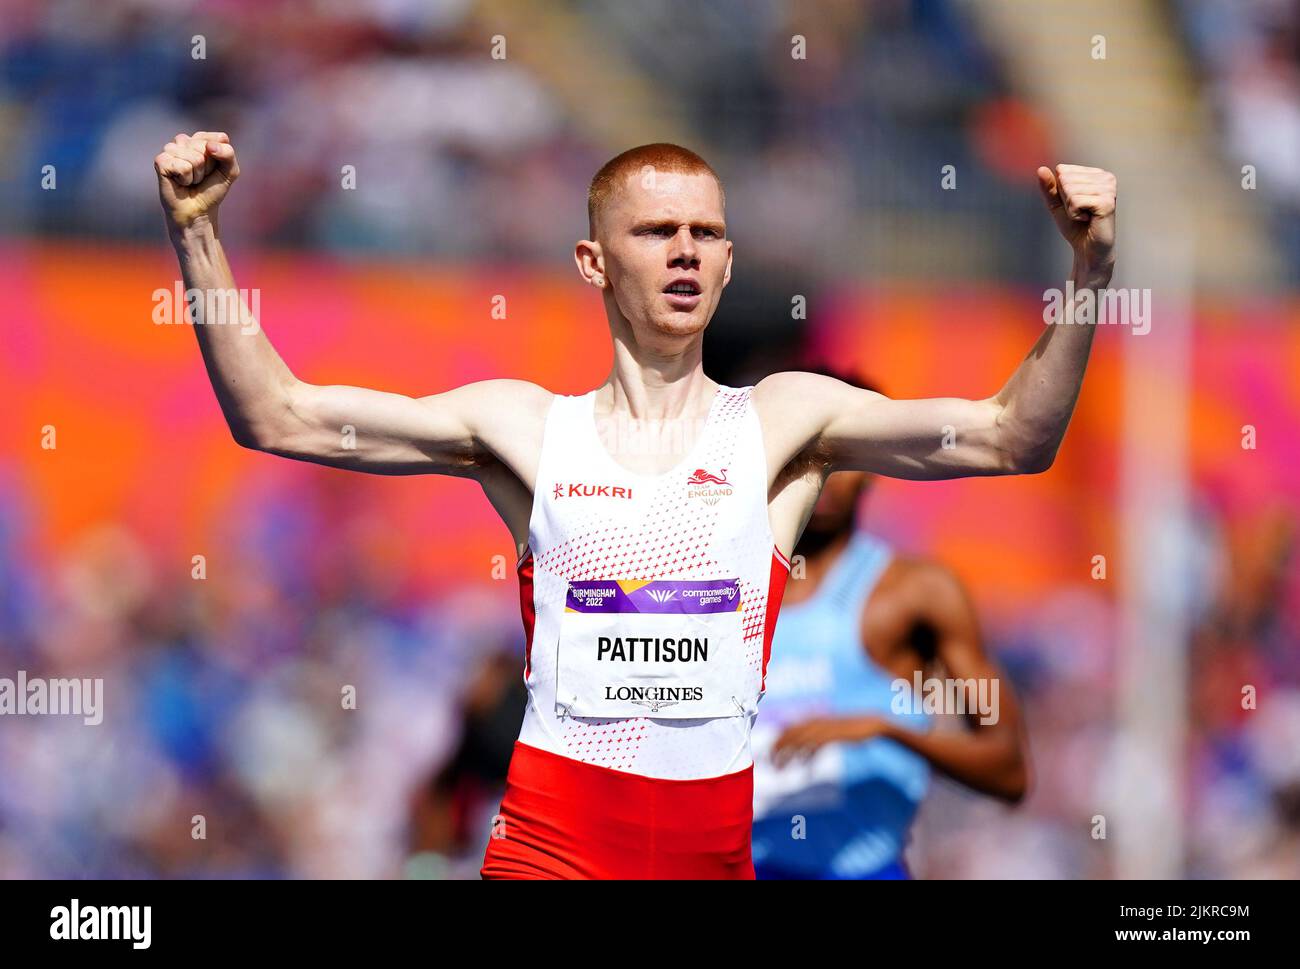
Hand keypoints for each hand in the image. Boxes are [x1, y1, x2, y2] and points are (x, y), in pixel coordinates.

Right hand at [154, 131, 239, 231]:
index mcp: (200, 139)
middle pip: (206, 147)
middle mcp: (184, 140)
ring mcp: (170, 149)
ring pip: (195, 157)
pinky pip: (182, 166)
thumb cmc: (211, 190)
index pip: (220, 138)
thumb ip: (228, 154)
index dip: (221, 159)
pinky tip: (179, 182)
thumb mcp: (229, 171)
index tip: (214, 170)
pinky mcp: (160, 161)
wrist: (197, 211)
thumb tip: (210, 146)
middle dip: (208, 168)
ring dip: (197, 175)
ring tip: (190, 181)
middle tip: (200, 178)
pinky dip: (186, 179)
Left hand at [770, 715, 887, 766]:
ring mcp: (823, 727)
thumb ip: (812, 743)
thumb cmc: (847, 731)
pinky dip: (808, 760)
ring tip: (780, 770)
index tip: (767, 757)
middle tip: (770, 766)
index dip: (775, 743)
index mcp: (811, 720)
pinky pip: (815, 748)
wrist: (869, 724)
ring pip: (799, 742)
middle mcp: (814, 722)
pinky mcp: (833, 735)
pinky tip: (805, 773)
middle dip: (777, 750)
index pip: (786, 730)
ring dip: (788, 757)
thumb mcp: (827, 736)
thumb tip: (799, 757)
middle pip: (789, 735)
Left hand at [1036, 164, 1115, 280]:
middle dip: (1066, 200)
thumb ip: (1049, 187)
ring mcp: (1109, 189)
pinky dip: (1075, 214)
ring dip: (1071, 209)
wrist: (1087, 250)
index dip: (1061, 192)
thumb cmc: (1075, 226)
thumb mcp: (1057, 204)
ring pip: (1070, 190)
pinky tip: (1088, 219)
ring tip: (1085, 216)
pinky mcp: (1107, 202)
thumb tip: (1041, 169)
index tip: (1075, 204)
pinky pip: (1075, 202)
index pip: (1062, 170)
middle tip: (1080, 212)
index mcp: (1096, 173)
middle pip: (1065, 179)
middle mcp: (1106, 177)